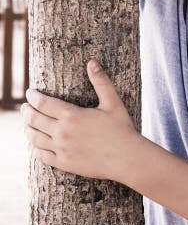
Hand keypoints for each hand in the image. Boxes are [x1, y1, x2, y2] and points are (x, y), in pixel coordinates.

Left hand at [21, 60, 139, 180]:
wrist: (126, 158)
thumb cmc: (122, 129)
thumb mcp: (113, 103)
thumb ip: (101, 82)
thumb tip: (92, 62)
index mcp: (72, 116)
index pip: (43, 103)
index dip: (33, 97)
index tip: (30, 93)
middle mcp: (62, 132)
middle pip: (34, 119)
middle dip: (26, 111)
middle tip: (24, 107)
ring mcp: (61, 149)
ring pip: (34, 137)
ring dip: (27, 128)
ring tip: (27, 124)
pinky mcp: (63, 162)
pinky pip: (40, 155)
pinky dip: (34, 148)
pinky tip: (34, 144)